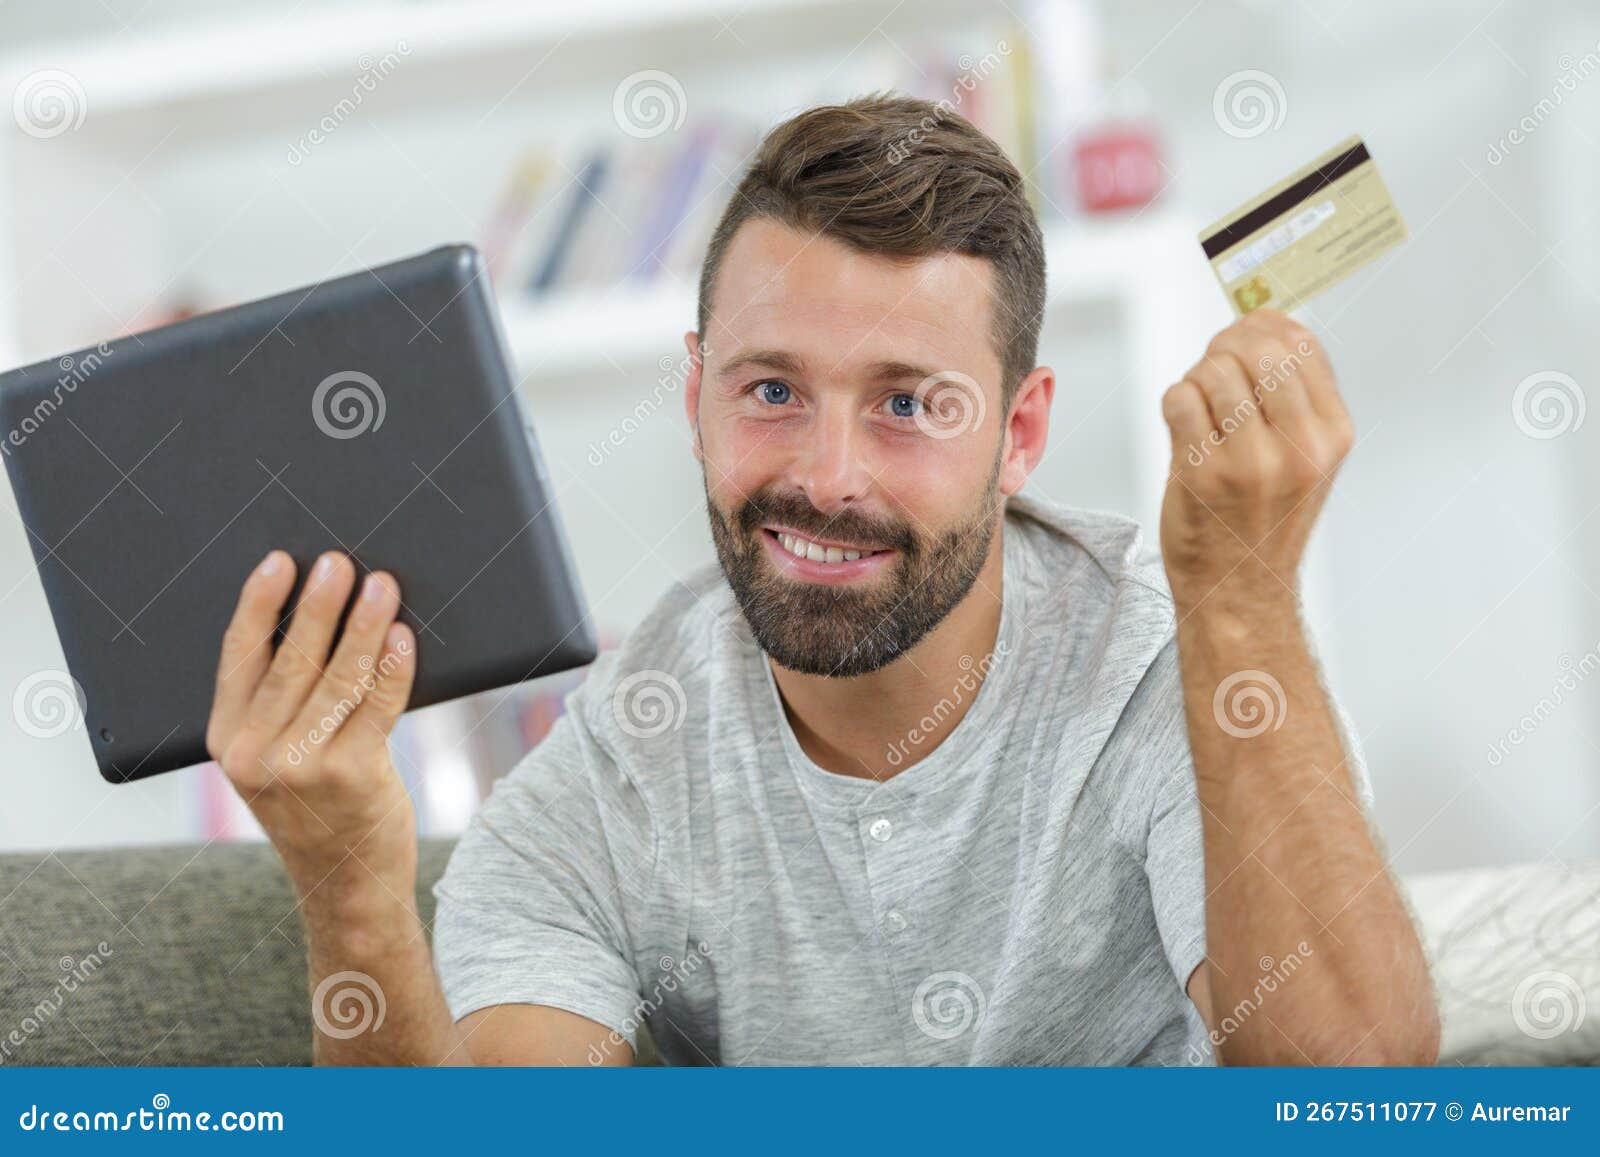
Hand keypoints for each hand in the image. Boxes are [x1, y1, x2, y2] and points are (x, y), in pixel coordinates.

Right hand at [206, 550, 417, 896]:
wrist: (348, 886)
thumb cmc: (320, 809)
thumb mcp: (278, 761)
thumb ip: (282, 707)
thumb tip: (322, 621)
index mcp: (227, 742)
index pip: (239, 657)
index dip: (258, 604)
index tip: (279, 562)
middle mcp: (256, 755)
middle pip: (292, 660)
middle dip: (319, 604)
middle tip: (338, 562)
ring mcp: (303, 768)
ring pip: (338, 677)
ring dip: (363, 625)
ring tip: (382, 587)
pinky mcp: (353, 776)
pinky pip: (378, 706)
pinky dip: (393, 667)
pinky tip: (403, 638)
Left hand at [1158, 308, 1352, 615]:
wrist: (1238, 589)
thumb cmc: (1263, 518)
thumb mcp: (1305, 456)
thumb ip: (1292, 394)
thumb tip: (1261, 321)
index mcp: (1332, 434)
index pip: (1301, 343)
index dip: (1262, 327)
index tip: (1242, 341)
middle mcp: (1299, 447)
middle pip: (1258, 348)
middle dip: (1225, 347)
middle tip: (1213, 371)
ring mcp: (1250, 462)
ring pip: (1213, 370)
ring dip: (1195, 379)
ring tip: (1199, 410)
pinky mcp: (1202, 475)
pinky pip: (1178, 399)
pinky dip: (1173, 403)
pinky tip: (1184, 429)